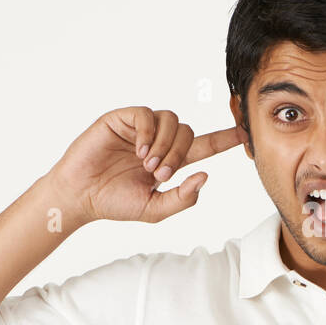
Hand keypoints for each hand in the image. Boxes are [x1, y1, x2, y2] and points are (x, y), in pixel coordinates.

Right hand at [47, 106, 245, 224]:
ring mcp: (140, 129)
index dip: (226, 139)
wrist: (80, 197)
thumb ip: (183, 198)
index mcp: (170, 160)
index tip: (246, 133)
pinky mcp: (122, 119)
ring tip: (148, 165)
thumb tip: (205, 175)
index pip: (206, 146)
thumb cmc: (115, 203)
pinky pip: (147, 115)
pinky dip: (148, 133)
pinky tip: (139, 151)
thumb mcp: (155, 209)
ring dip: (166, 144)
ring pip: (172, 120)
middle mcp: (159, 141)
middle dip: (179, 154)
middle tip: (160, 174)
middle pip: (188, 133)